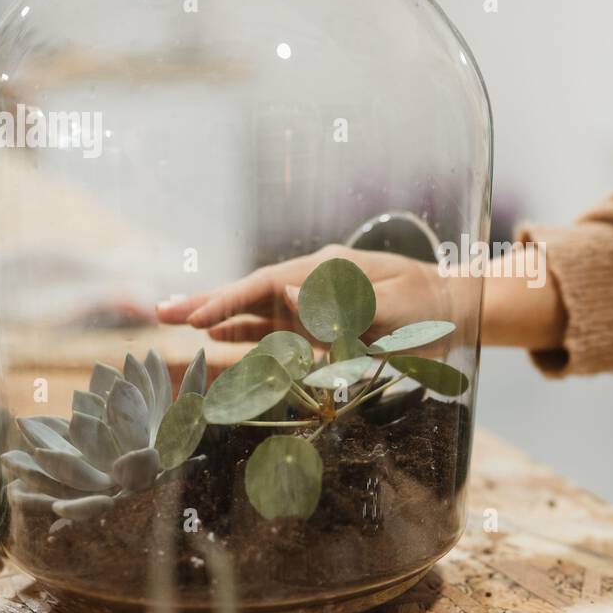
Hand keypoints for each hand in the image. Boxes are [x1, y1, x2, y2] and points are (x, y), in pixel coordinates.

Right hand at [156, 244, 448, 343]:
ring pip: (255, 311)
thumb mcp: (392, 307)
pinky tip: (216, 342)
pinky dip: (244, 334)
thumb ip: (341, 305)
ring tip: (174, 324)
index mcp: (326, 270)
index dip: (230, 301)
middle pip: (251, 293)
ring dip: (217, 318)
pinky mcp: (317, 324)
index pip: (267, 284)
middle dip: (208, 303)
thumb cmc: (426, 308)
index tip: (198, 317)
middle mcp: (311, 283)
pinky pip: (274, 329)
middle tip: (162, 313)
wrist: (450, 308)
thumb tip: (287, 294)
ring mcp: (311, 303)